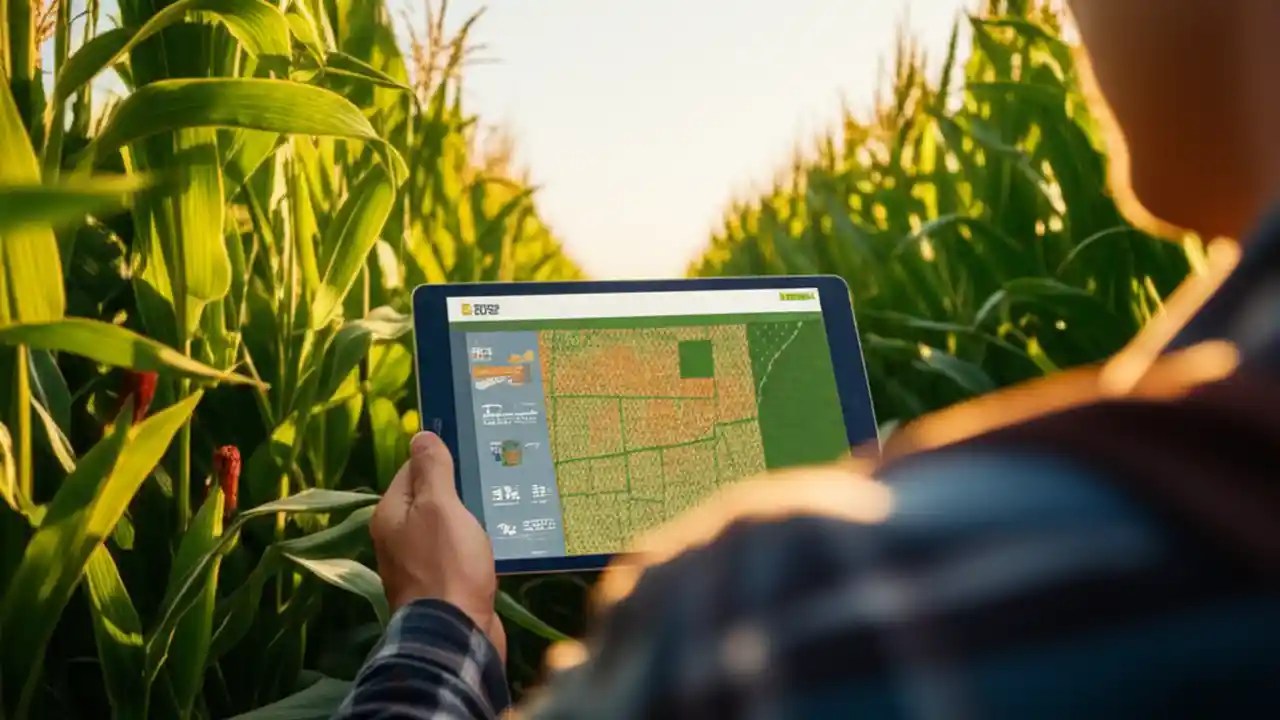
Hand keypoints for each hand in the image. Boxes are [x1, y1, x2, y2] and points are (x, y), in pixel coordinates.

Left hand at [371, 432, 505, 659]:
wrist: (455, 635)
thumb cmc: (446, 565)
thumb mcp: (440, 507)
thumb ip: (432, 469)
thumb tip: (421, 435)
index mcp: (391, 515)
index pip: (411, 470)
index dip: (440, 459)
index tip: (472, 452)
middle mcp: (398, 539)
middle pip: (430, 499)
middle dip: (459, 489)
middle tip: (493, 477)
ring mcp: (420, 565)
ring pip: (447, 528)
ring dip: (471, 519)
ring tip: (502, 506)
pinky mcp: (443, 586)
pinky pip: (459, 555)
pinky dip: (475, 546)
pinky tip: (499, 542)